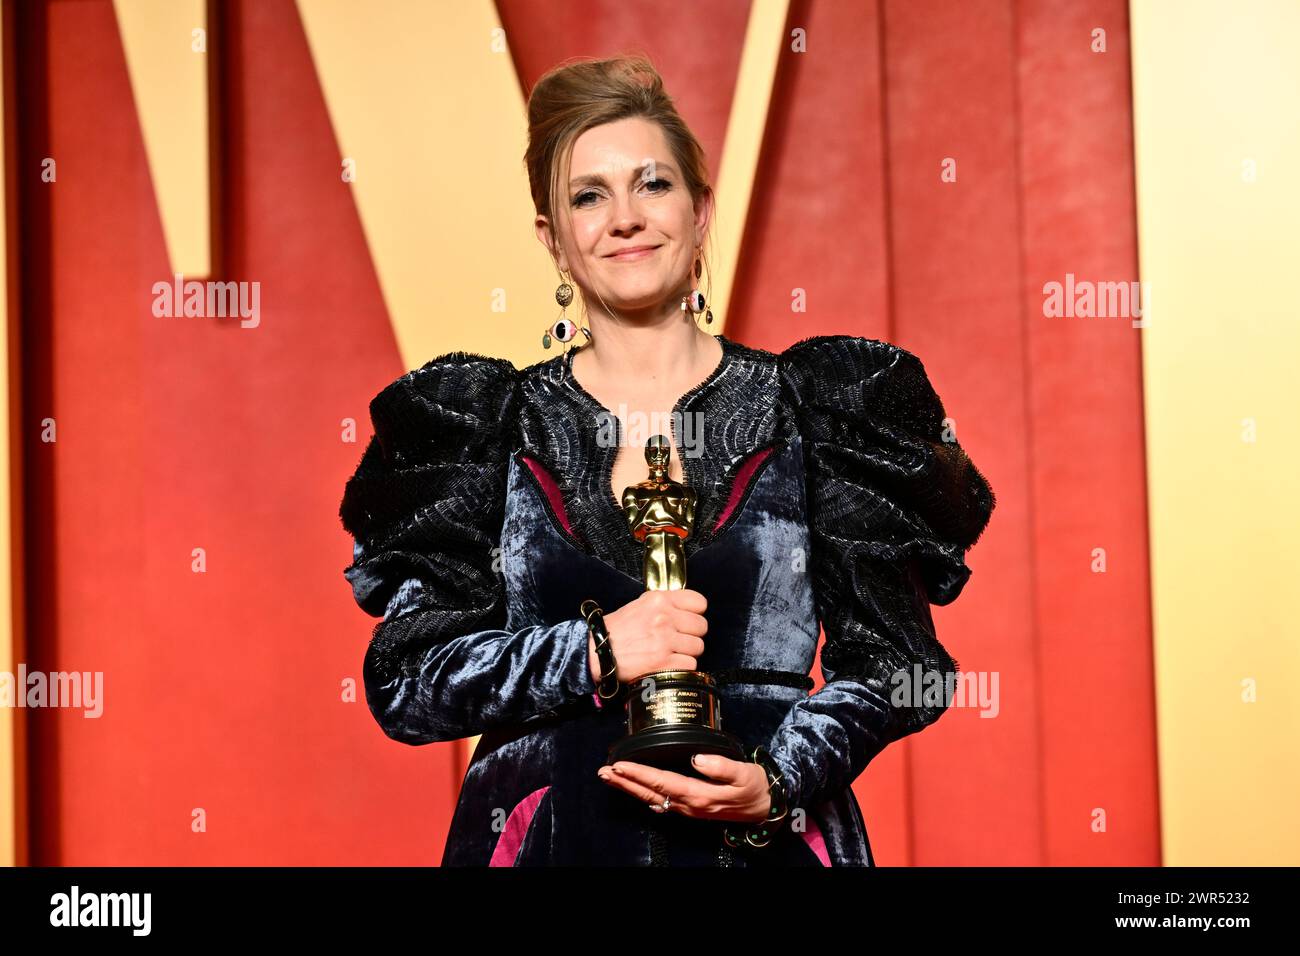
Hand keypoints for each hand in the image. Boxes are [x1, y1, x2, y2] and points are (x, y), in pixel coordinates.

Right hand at [589, 589, 707, 684]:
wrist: (599, 651)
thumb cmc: (618, 629)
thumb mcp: (641, 604)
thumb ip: (664, 603)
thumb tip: (687, 608)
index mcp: (659, 600)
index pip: (699, 602)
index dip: (696, 613)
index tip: (690, 618)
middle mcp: (664, 618)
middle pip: (701, 626)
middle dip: (693, 634)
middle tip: (680, 638)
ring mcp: (665, 641)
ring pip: (698, 647)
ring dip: (688, 652)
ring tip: (673, 652)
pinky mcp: (663, 662)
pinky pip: (690, 665)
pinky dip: (682, 667)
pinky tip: (670, 663)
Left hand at [596, 754, 770, 822]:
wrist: (766, 808)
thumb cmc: (755, 788)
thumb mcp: (744, 773)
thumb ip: (721, 766)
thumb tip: (697, 759)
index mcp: (699, 795)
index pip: (662, 782)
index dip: (639, 774)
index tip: (620, 765)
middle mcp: (690, 805)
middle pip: (651, 793)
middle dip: (626, 783)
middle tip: (603, 772)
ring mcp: (690, 809)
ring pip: (653, 798)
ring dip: (631, 788)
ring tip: (612, 778)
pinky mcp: (693, 807)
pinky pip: (663, 803)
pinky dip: (646, 796)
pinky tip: (637, 793)